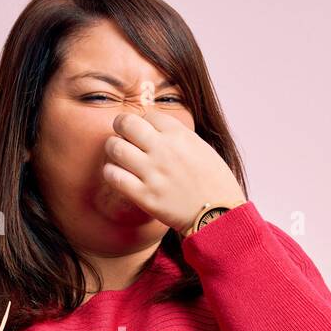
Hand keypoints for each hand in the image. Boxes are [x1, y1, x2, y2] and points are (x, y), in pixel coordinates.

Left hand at [102, 106, 246, 235]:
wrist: (220, 215)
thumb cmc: (214, 183)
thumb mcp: (201, 148)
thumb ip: (178, 137)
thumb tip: (154, 129)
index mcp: (180, 135)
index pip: (147, 115)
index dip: (144, 124)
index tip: (145, 135)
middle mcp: (164, 150)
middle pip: (125, 124)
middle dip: (120, 128)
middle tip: (122, 137)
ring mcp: (153, 173)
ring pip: (115, 148)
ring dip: (112, 150)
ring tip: (119, 157)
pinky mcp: (145, 196)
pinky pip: (114, 176)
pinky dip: (111, 173)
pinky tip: (118, 175)